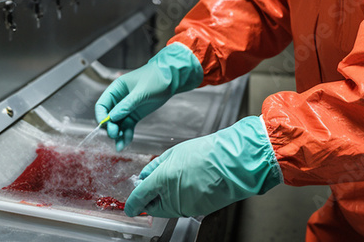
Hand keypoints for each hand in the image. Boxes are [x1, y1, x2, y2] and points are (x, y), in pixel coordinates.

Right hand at [94, 43, 203, 150]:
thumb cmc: (155, 78)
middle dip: (110, 127)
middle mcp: (119, 100)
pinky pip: (128, 127)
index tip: (104, 125)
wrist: (171, 79)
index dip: (101, 115)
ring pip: (118, 124)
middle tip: (115, 134)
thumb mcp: (140, 91)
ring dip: (118, 135)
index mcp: (116, 89)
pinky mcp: (135, 115)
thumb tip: (112, 117)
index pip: (102, 104)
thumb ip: (126, 105)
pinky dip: (126, 135)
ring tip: (120, 145)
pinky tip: (125, 143)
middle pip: (108, 117)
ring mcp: (127, 108)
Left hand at [124, 116, 281, 217]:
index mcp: (163, 180)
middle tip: (155, 184)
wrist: (234, 162)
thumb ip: (156, 166)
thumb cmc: (207, 153)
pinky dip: (182, 198)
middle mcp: (173, 197)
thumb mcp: (175, 153)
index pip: (141, 197)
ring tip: (180, 178)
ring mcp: (187, 207)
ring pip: (169, 207)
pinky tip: (191, 184)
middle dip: (152, 198)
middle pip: (154, 206)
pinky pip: (184, 207)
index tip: (129, 207)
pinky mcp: (198, 211)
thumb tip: (146, 175)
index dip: (132, 203)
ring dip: (168, 197)